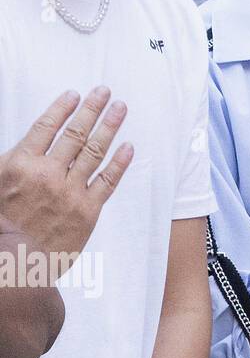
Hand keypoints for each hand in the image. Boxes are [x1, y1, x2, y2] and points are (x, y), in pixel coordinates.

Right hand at [0, 89, 132, 278]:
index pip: (46, 128)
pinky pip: (108, 181)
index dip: (62, 109)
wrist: (11, 265)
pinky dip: (119, 162)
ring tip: (120, 109)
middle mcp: (48, 174)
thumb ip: (10, 162)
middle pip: (75, 134)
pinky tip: (129, 146)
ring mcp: (70, 191)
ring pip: (94, 152)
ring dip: (109, 127)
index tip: (74, 95)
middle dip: (91, 109)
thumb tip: (24, 146)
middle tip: (105, 92)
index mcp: (20, 165)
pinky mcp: (87, 211)